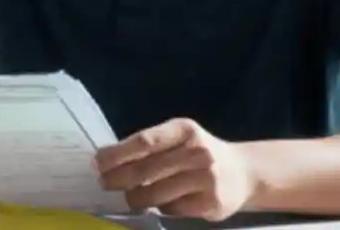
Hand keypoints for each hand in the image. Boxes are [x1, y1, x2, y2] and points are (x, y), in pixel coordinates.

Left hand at [94, 117, 259, 220]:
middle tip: (103, 183)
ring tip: (129, 197)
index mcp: (184, 130)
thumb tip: (107, 160)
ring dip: (135, 198)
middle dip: (118, 178)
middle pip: (145, 170)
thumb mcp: (179, 139)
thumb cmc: (198, 153)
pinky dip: (160, 208)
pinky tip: (158, 204)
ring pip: (155, 194)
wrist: (243, 172)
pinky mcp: (211, 203)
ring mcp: (206, 179)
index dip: (117, 154)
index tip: (97, 162)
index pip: (144, 142)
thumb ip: (151, 146)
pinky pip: (172, 210)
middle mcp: (197, 152)